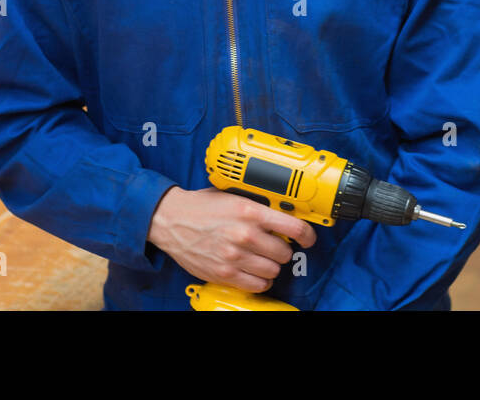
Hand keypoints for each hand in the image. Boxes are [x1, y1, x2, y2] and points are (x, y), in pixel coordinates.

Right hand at [147, 187, 316, 292]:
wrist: (171, 220)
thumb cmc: (202, 206)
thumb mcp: (234, 195)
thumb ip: (258, 204)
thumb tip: (284, 209)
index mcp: (250, 212)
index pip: (294, 227)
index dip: (307, 235)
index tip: (308, 238)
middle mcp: (245, 235)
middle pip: (285, 253)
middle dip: (284, 250)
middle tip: (277, 246)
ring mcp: (234, 257)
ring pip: (273, 271)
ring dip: (272, 266)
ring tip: (264, 258)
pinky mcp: (224, 273)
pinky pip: (256, 285)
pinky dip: (261, 280)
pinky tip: (256, 271)